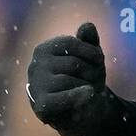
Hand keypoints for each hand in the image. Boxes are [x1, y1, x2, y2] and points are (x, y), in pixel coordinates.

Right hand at [26, 21, 108, 135]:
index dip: (91, 51)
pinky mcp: (41, 105)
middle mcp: (35, 66)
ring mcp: (36, 86)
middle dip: (92, 72)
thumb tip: (88, 26)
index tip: (100, 60)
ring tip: (90, 90)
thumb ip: (89, 40)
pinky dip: (78, 96)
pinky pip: (62, 98)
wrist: (84, 110)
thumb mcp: (90, 56)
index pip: (69, 44)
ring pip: (70, 81)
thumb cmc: (85, 78)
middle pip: (73, 63)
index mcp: (43, 50)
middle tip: (97, 80)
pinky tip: (89, 93)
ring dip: (88, 86)